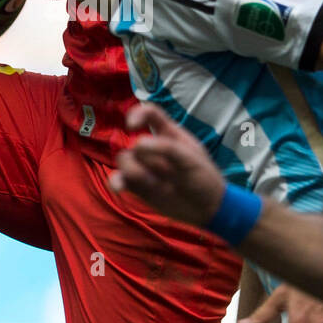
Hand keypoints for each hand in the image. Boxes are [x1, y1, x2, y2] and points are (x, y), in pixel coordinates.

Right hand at [109, 103, 225, 227]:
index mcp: (169, 135)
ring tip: (151, 183)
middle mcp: (153, 149)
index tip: (131, 125)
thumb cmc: (204, 178)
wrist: (207, 208)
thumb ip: (166, 148)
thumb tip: (136, 143)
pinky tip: (118, 186)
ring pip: (124, 160)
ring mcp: (145, 168)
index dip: (137, 114)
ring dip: (132, 170)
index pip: (149, 114)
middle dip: (140, 155)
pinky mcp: (139, 186)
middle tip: (160, 170)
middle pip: (133, 143)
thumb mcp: (191, 159)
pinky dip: (115, 182)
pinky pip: (120, 180)